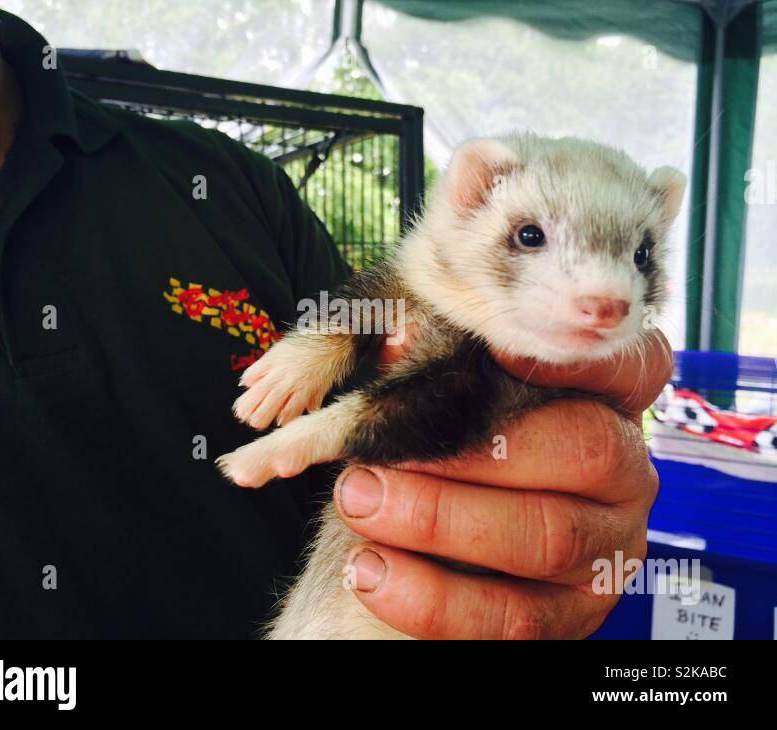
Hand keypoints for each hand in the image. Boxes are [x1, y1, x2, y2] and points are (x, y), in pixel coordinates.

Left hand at [334, 330, 672, 638]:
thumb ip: (425, 365)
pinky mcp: (573, 616)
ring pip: (547, 536)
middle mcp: (624, 473)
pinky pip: (514, 617)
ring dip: (438, 519)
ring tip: (359, 501)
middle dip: (472, 450)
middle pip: (583, 449)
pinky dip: (431, 596)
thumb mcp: (433, 400)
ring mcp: (608, 548)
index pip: (632, 364)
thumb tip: (400, 340)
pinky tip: (369, 570)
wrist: (426, 553)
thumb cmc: (441, 456)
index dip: (579, 357)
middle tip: (381, 450)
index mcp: (604, 402)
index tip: (501, 349)